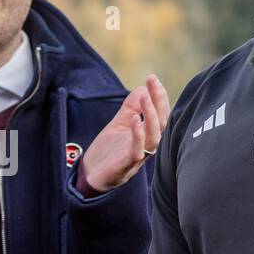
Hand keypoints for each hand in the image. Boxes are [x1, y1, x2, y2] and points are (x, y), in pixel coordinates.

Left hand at [79, 75, 169, 191]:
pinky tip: (135, 120)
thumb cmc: (109, 151)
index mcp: (147, 135)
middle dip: (158, 101)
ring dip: (151, 116)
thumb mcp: (119, 124)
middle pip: (161, 123)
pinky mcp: (126, 166)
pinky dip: (138, 135)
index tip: (153, 78)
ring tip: (145, 97)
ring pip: (154, 137)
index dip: (159, 96)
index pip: (160, 114)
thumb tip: (143, 88)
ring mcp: (138, 157)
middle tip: (152, 82)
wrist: (91, 175)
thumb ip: (130, 108)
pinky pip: (137, 151)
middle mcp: (147, 146)